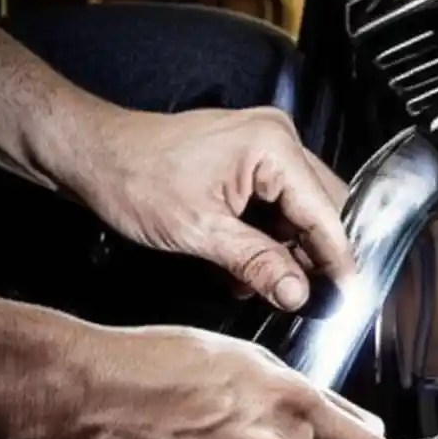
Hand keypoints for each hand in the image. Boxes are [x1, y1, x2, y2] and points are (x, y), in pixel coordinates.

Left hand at [72, 107, 353, 310]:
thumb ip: (256, 263)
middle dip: (310, 257)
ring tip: (256, 282)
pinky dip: (266, 240)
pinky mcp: (251, 162)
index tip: (348, 298)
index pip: (325, 213)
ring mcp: (266, 149)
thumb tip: (299, 294)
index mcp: (273, 147)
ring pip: (300, 213)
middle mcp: (279, 140)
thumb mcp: (198, 231)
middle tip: (301, 298)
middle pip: (321, 211)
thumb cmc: (132, 177)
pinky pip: (278, 207)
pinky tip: (241, 263)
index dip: (338, 260)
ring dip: (284, 252)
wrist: (89, 153)